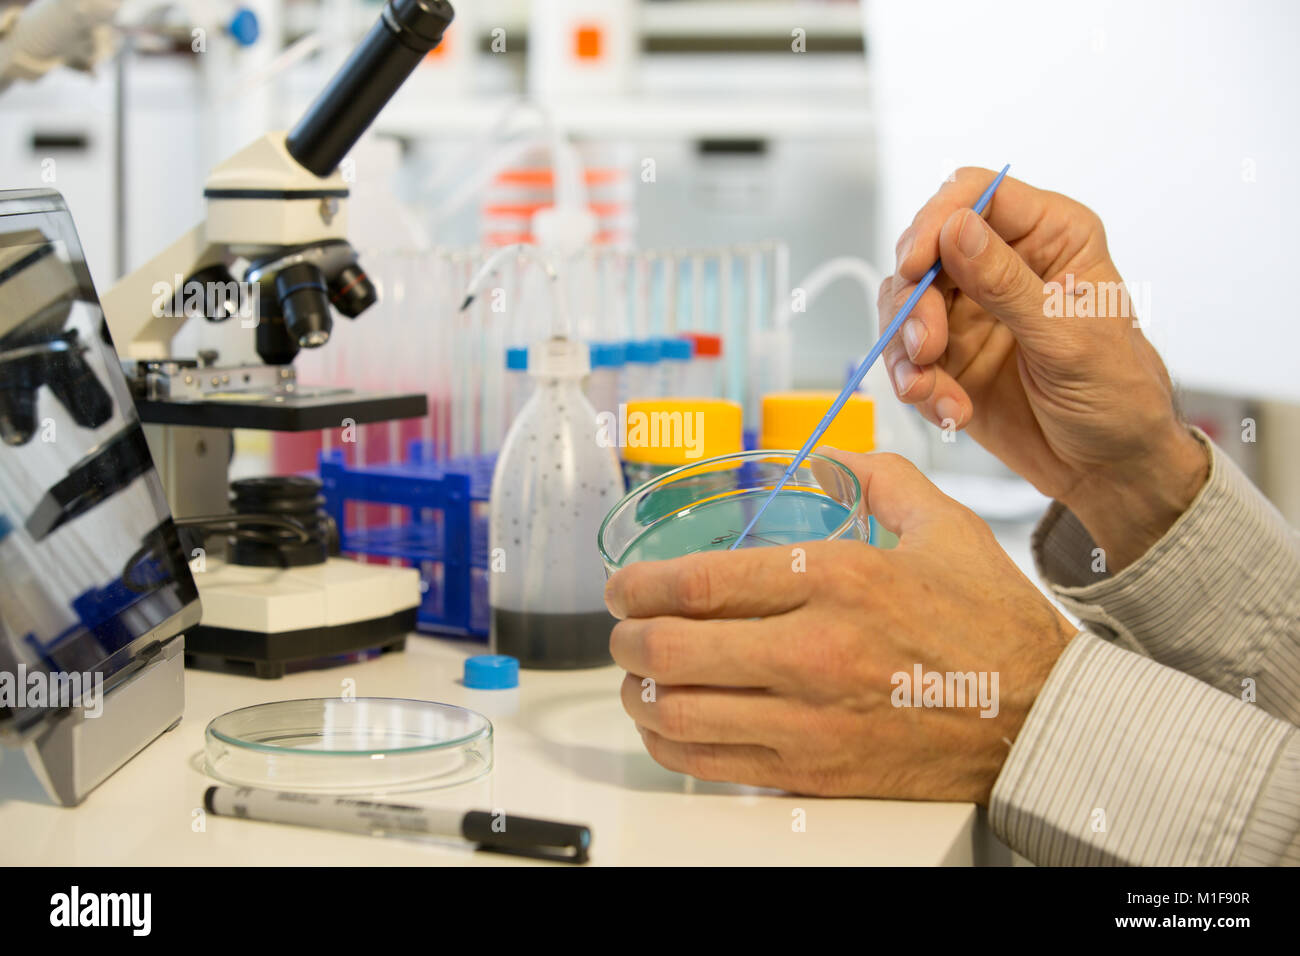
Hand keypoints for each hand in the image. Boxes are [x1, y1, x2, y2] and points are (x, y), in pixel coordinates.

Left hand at [603, 450, 1074, 804]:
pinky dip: (669, 743)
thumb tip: (834, 458)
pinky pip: (710, 763)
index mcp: (836, 579)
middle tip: (623, 629)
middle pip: (670, 650)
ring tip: (637, 678)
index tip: (622, 586)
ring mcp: (809, 719)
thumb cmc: (993, 624)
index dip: (638, 585)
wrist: (1038, 719)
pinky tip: (668, 724)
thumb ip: (881, 477)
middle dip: (626, 638)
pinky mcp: (814, 771)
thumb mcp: (944, 525)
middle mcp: (813, 651)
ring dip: (637, 693)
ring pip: (677, 712)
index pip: (699, 583)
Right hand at [881, 168, 1207, 569]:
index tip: (914, 265)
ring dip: (906, 349)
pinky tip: (949, 411)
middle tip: (925, 347)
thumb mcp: (1068, 337)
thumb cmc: (1118, 394)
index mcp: (1048, 237)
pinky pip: (906, 357)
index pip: (976, 196)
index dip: (935, 222)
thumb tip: (956, 228)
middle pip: (926, 251)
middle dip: (914, 301)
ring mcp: (971, 311)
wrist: (1111, 466)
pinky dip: (916, 384)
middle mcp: (1002, 264)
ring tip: (928, 389)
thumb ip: (1008, 283)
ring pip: (905, 304)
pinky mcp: (949, 357)